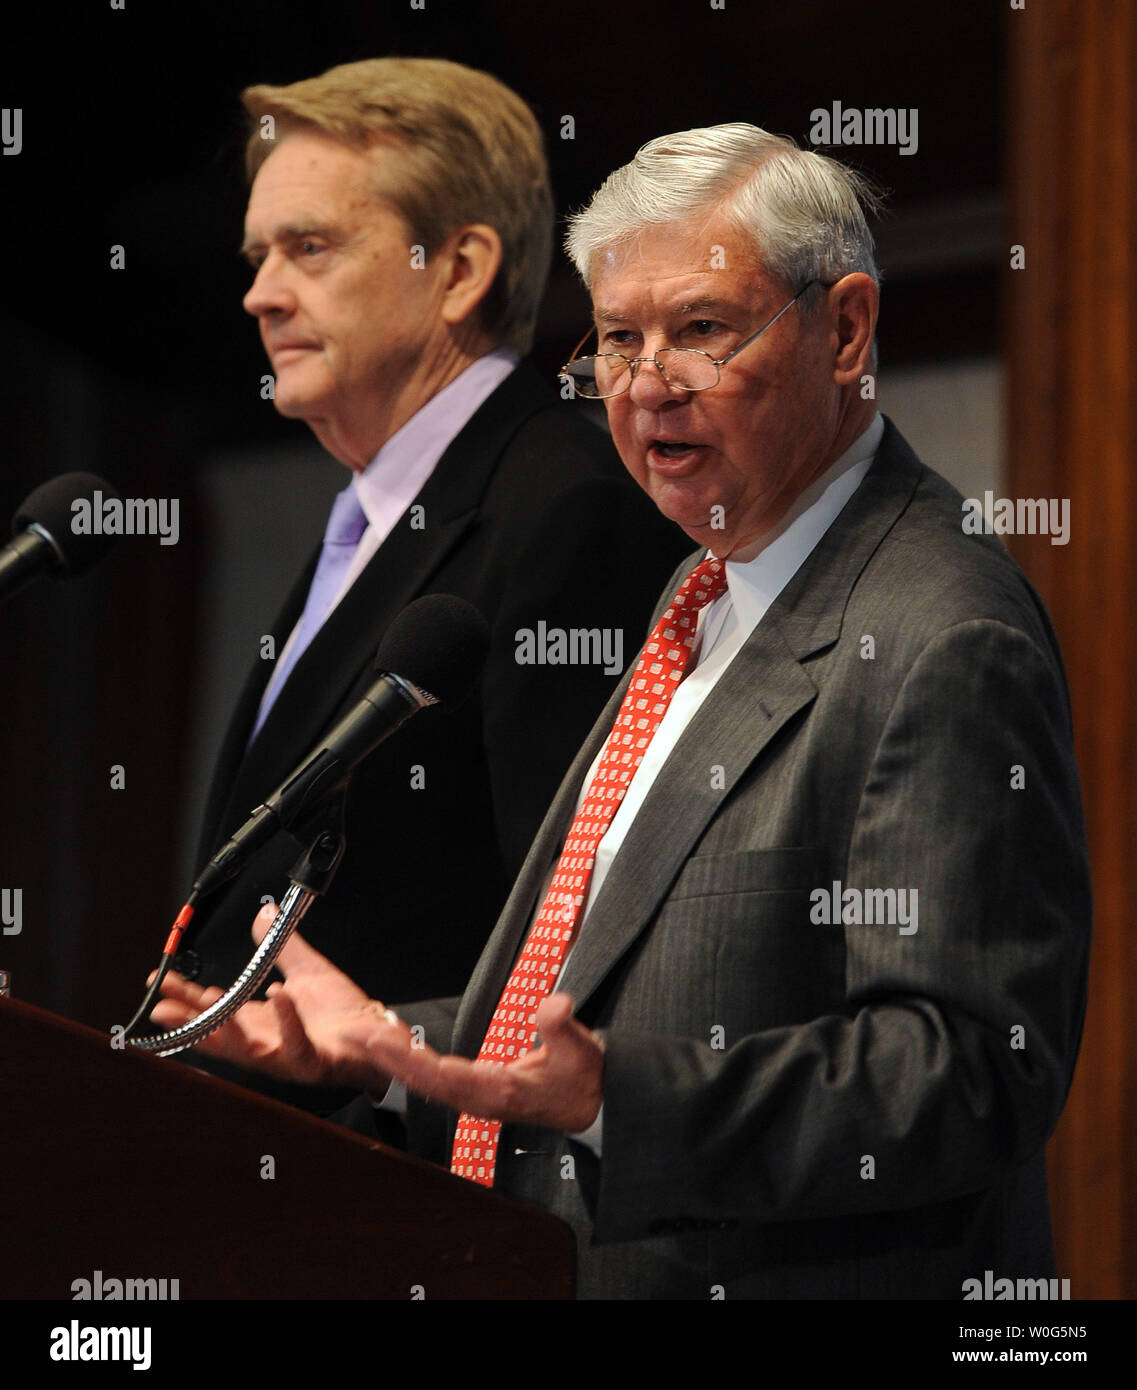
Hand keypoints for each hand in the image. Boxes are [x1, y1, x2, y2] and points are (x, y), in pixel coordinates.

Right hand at [149, 904, 393, 1090]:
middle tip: (164, 1005)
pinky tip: (278, 995)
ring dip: (225, 1027)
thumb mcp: (304, 970)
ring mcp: (288, 1056)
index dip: (186, 1001)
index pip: (214, 1013)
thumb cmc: (341, 1010)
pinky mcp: (314, 1062)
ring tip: (209, 1000)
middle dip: (189, 1021)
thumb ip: (280, 945)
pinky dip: (286, 1021)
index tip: (163, 984)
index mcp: (260, 1023)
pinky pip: (297, 1045)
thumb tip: (263, 915)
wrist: (376, 1032)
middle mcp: (267, 1044)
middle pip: (219, 1036)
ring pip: (248, 1050)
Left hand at [338, 992, 604, 1133]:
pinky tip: (397, 1047)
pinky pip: (436, 1077)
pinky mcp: (477, 1090)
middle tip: (356, 1033)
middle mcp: (481, 1097)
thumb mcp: (581, 1050)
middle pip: (425, 1080)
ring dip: (396, 1060)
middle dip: (389, 1058)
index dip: (410, 1060)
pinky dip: (413, 1062)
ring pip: (427, 1080)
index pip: (445, 1076)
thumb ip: (563, 1027)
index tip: (381, 1041)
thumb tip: (553, 1003)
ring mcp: (476, 1096)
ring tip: (367, 1035)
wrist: (591, 1106)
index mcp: (499, 1090)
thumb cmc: (584, 1079)